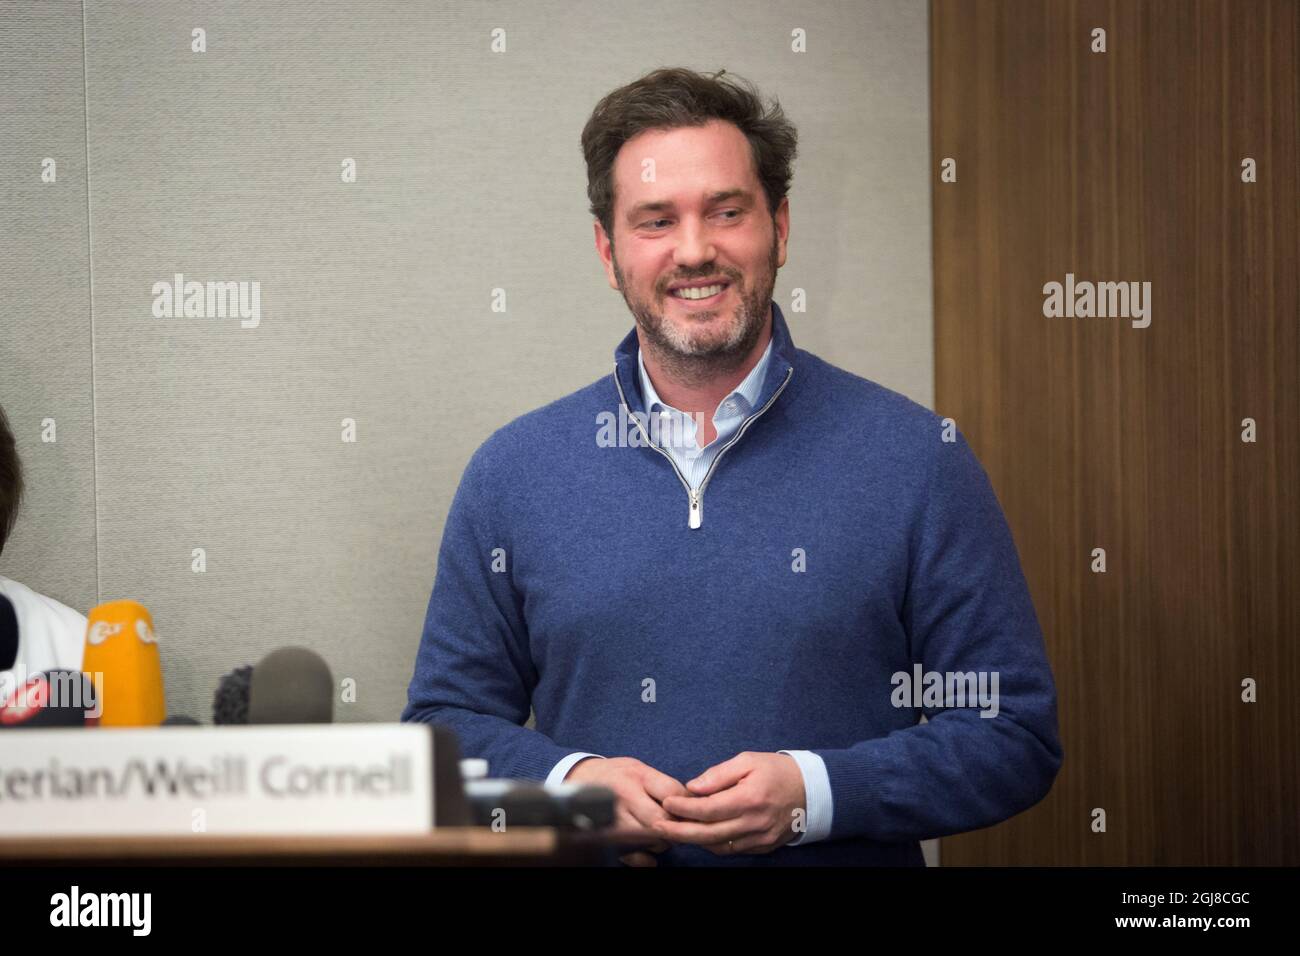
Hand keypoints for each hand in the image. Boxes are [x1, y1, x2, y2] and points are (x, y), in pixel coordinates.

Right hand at [565, 756, 685, 865]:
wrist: (580, 778)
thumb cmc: (617, 774)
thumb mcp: (639, 768)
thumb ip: (662, 785)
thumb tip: (691, 803)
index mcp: (638, 776)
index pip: (672, 793)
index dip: (686, 805)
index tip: (690, 811)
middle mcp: (626, 795)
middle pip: (661, 819)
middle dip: (675, 828)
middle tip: (678, 829)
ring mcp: (615, 816)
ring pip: (648, 838)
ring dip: (661, 843)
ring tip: (662, 838)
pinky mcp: (606, 834)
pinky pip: (630, 854)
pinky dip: (644, 859)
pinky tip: (649, 854)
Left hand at [656, 752, 806, 855]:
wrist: (813, 791)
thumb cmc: (777, 771)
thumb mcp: (748, 761)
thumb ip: (718, 774)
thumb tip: (693, 787)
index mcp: (750, 798)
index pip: (709, 809)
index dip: (684, 808)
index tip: (666, 803)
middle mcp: (754, 822)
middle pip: (709, 834)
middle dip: (680, 831)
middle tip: (657, 825)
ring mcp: (760, 838)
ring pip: (718, 846)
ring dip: (694, 840)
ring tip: (673, 830)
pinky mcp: (763, 846)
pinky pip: (732, 850)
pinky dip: (713, 845)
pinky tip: (699, 835)